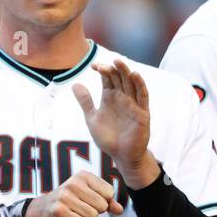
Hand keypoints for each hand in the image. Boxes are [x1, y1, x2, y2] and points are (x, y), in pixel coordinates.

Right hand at [25, 170, 122, 216]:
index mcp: (83, 176)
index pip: (109, 193)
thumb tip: (120, 210)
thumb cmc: (72, 201)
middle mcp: (73, 183)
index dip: (104, 201)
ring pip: (92, 215)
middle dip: (95, 211)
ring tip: (75, 212)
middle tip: (82, 207)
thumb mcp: (91, 196)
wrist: (45, 209)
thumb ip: (108, 202)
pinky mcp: (59, 210)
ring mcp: (65, 196)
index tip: (91, 200)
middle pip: (102, 205)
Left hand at [74, 60, 158, 188]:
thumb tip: (74, 83)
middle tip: (103, 64)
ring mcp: (133, 103)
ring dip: (126, 72)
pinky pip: (143, 96)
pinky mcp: (142, 112)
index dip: (102, 70)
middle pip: (119, 77)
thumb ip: (85, 101)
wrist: (121, 155)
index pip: (108, 78)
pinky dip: (140, 85)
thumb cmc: (108, 137)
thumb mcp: (92, 118)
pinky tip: (135, 75)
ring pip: (131, 83)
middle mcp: (122, 97)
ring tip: (118, 61)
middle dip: (112, 69)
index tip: (93, 66)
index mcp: (110, 97)